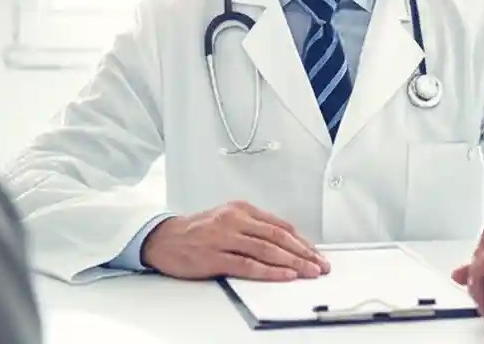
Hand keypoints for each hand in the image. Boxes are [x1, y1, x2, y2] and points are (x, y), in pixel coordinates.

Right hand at [141, 201, 330, 281]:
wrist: (163, 238)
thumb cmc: (197, 231)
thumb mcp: (228, 220)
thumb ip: (254, 229)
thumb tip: (286, 245)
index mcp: (241, 209)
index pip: (280, 226)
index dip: (302, 241)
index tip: (317, 254)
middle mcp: (235, 220)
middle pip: (278, 237)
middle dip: (304, 253)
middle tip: (320, 265)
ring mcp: (224, 237)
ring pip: (267, 249)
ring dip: (292, 262)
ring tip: (309, 272)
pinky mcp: (214, 256)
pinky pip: (247, 264)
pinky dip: (269, 271)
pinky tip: (284, 275)